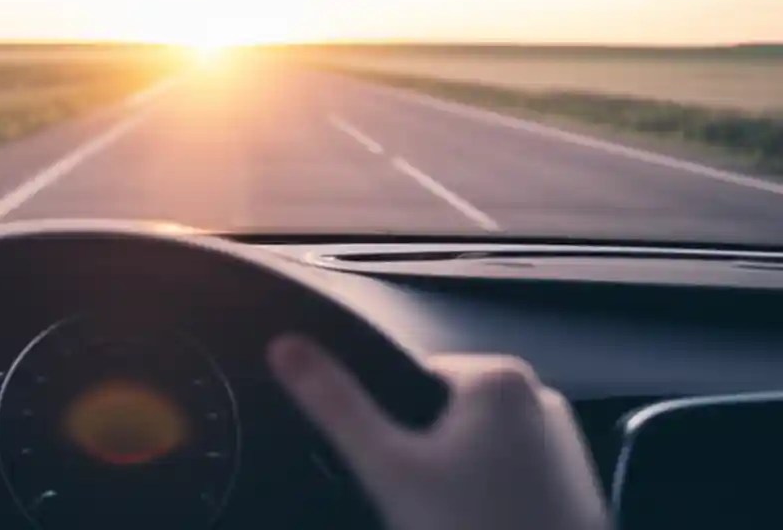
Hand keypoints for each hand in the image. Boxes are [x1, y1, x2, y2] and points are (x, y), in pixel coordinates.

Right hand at [268, 337, 607, 529]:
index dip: (394, 427)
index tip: (400, 469)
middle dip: (427, 455)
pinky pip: (508, 475)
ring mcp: (563, 440)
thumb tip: (285, 347)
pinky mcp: (574, 480)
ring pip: (475, 448)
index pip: (413, 379)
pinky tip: (480, 523)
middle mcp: (540, 396)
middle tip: (425, 503)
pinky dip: (489, 496)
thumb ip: (336, 405)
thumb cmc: (472, 529)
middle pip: (444, 415)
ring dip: (456, 479)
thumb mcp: (388, 468)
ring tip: (454, 518)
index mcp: (497, 377)